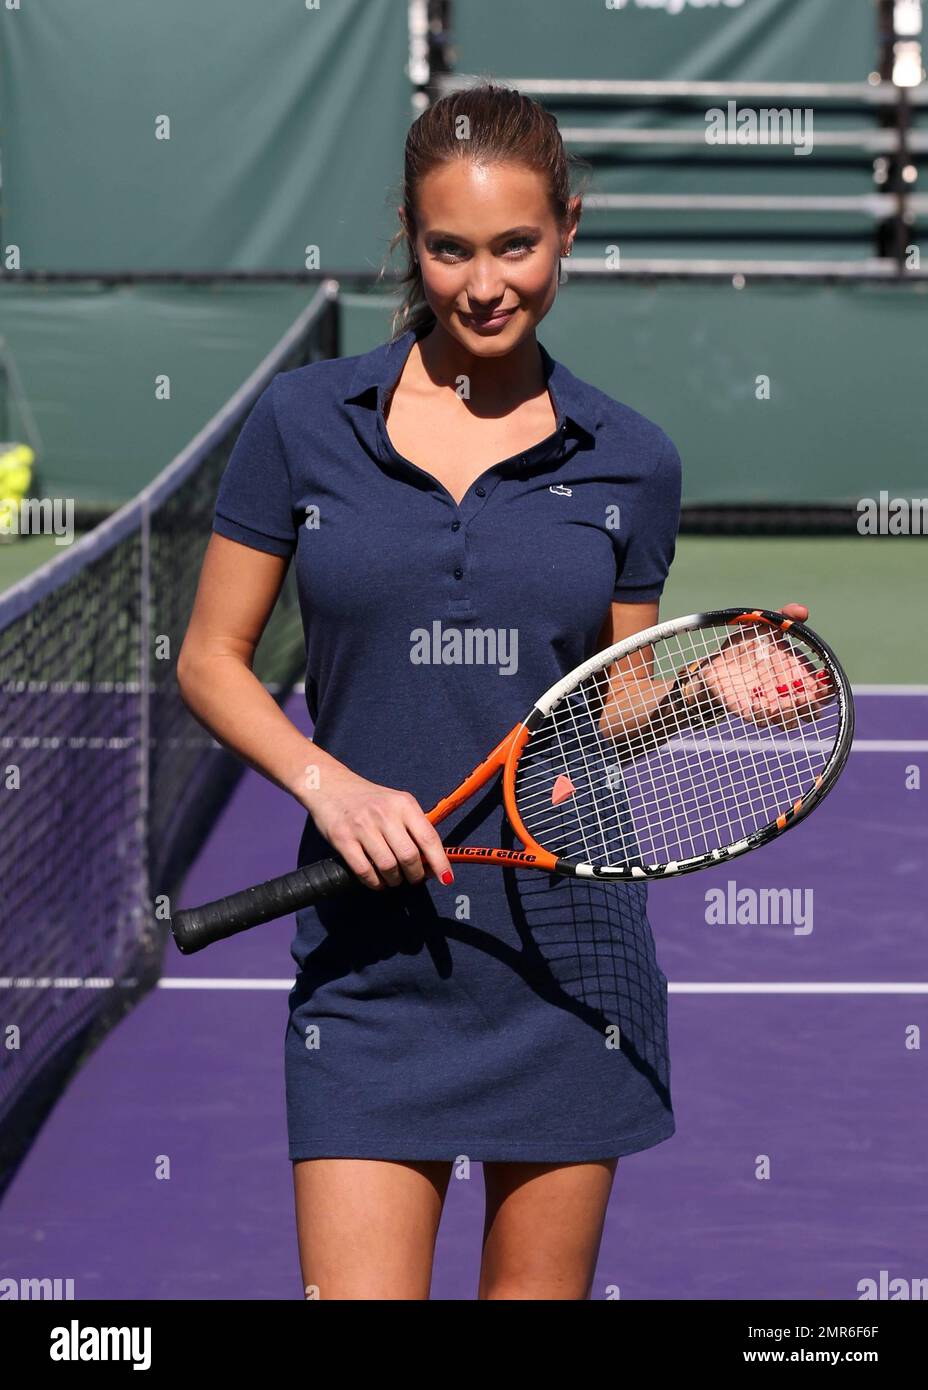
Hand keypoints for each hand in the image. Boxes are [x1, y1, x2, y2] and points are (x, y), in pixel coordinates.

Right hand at [299, 763, 453, 891]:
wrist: (330, 786)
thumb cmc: (369, 801)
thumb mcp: (396, 804)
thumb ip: (414, 828)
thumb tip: (432, 862)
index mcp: (403, 804)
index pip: (428, 838)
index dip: (439, 862)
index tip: (446, 878)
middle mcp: (384, 813)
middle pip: (409, 856)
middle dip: (414, 875)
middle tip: (412, 878)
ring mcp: (362, 826)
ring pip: (388, 867)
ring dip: (394, 880)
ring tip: (394, 880)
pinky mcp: (343, 838)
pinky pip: (364, 870)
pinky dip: (374, 882)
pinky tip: (377, 881)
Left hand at [697, 602, 831, 732]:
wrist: (718, 661)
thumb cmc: (748, 644)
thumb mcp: (766, 626)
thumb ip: (785, 617)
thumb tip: (803, 611)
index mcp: (799, 674)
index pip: (824, 691)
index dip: (827, 690)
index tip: (823, 682)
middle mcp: (789, 694)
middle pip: (812, 712)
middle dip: (811, 706)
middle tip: (803, 695)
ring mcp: (771, 705)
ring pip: (789, 723)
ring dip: (789, 715)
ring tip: (782, 702)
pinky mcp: (750, 712)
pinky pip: (761, 720)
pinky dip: (762, 715)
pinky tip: (757, 703)